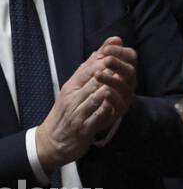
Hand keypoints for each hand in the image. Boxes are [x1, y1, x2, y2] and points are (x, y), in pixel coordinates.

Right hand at [34, 38, 136, 174]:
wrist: (52, 140)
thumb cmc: (67, 110)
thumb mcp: (73, 89)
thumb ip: (88, 70)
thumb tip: (101, 49)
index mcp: (71, 86)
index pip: (87, 68)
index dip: (103, 57)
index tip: (117, 47)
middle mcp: (73, 98)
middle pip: (93, 80)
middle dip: (109, 70)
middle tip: (124, 62)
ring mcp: (79, 113)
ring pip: (96, 97)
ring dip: (110, 87)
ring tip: (122, 80)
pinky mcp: (85, 129)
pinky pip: (97, 117)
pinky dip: (107, 109)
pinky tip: (116, 103)